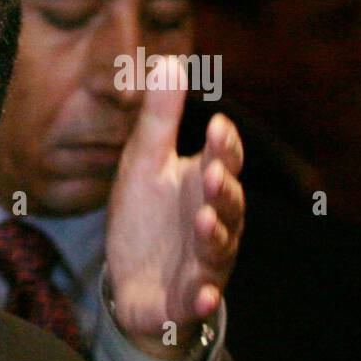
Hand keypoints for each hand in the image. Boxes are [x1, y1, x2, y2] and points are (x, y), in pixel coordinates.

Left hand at [106, 56, 244, 359]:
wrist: (132, 283)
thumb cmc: (145, 218)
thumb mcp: (143, 165)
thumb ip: (159, 120)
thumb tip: (169, 62)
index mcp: (204, 187)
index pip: (223, 162)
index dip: (224, 147)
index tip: (217, 126)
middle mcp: (214, 224)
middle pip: (228, 204)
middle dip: (223, 189)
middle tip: (212, 172)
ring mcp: (203, 263)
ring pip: (218, 249)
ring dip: (214, 235)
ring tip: (204, 219)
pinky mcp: (185, 299)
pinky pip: (198, 299)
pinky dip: (201, 297)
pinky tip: (201, 295)